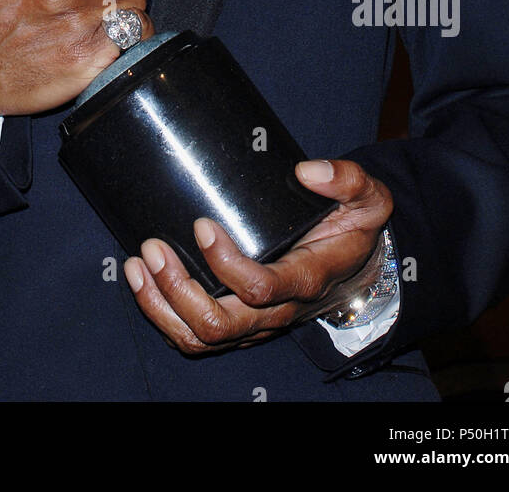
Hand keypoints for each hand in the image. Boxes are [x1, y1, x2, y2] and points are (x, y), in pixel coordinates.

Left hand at [123, 158, 392, 354]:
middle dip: (180, 288)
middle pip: (221, 323)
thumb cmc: (353, 228)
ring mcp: (255, 323)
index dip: (227, 264)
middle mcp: (278, 311)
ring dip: (162, 305)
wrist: (356, 267)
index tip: (202, 225)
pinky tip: (141, 278)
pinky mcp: (238, 324)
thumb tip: (307, 171)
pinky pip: (193, 336)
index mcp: (306, 279)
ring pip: (201, 337)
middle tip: (155, 247)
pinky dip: (161, 313)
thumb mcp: (369, 198)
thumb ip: (347, 179)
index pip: (262, 289)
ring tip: (139, 262)